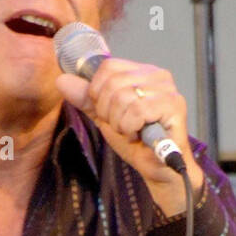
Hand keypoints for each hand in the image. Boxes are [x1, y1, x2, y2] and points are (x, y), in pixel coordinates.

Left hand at [56, 58, 203, 215]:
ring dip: (120, 123)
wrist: (156, 168)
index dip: (98, 93)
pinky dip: (131, 128)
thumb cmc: (136, 141)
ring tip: (133, 131)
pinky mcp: (173, 105)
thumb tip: (61, 80)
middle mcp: (157, 75)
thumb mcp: (104, 117)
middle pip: (112, 83)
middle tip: (123, 126)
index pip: (107, 67)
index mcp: (142, 72)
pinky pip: (136, 111)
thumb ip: (85, 99)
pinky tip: (141, 135)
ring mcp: (167, 89)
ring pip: (123, 97)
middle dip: (108, 112)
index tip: (109, 113)